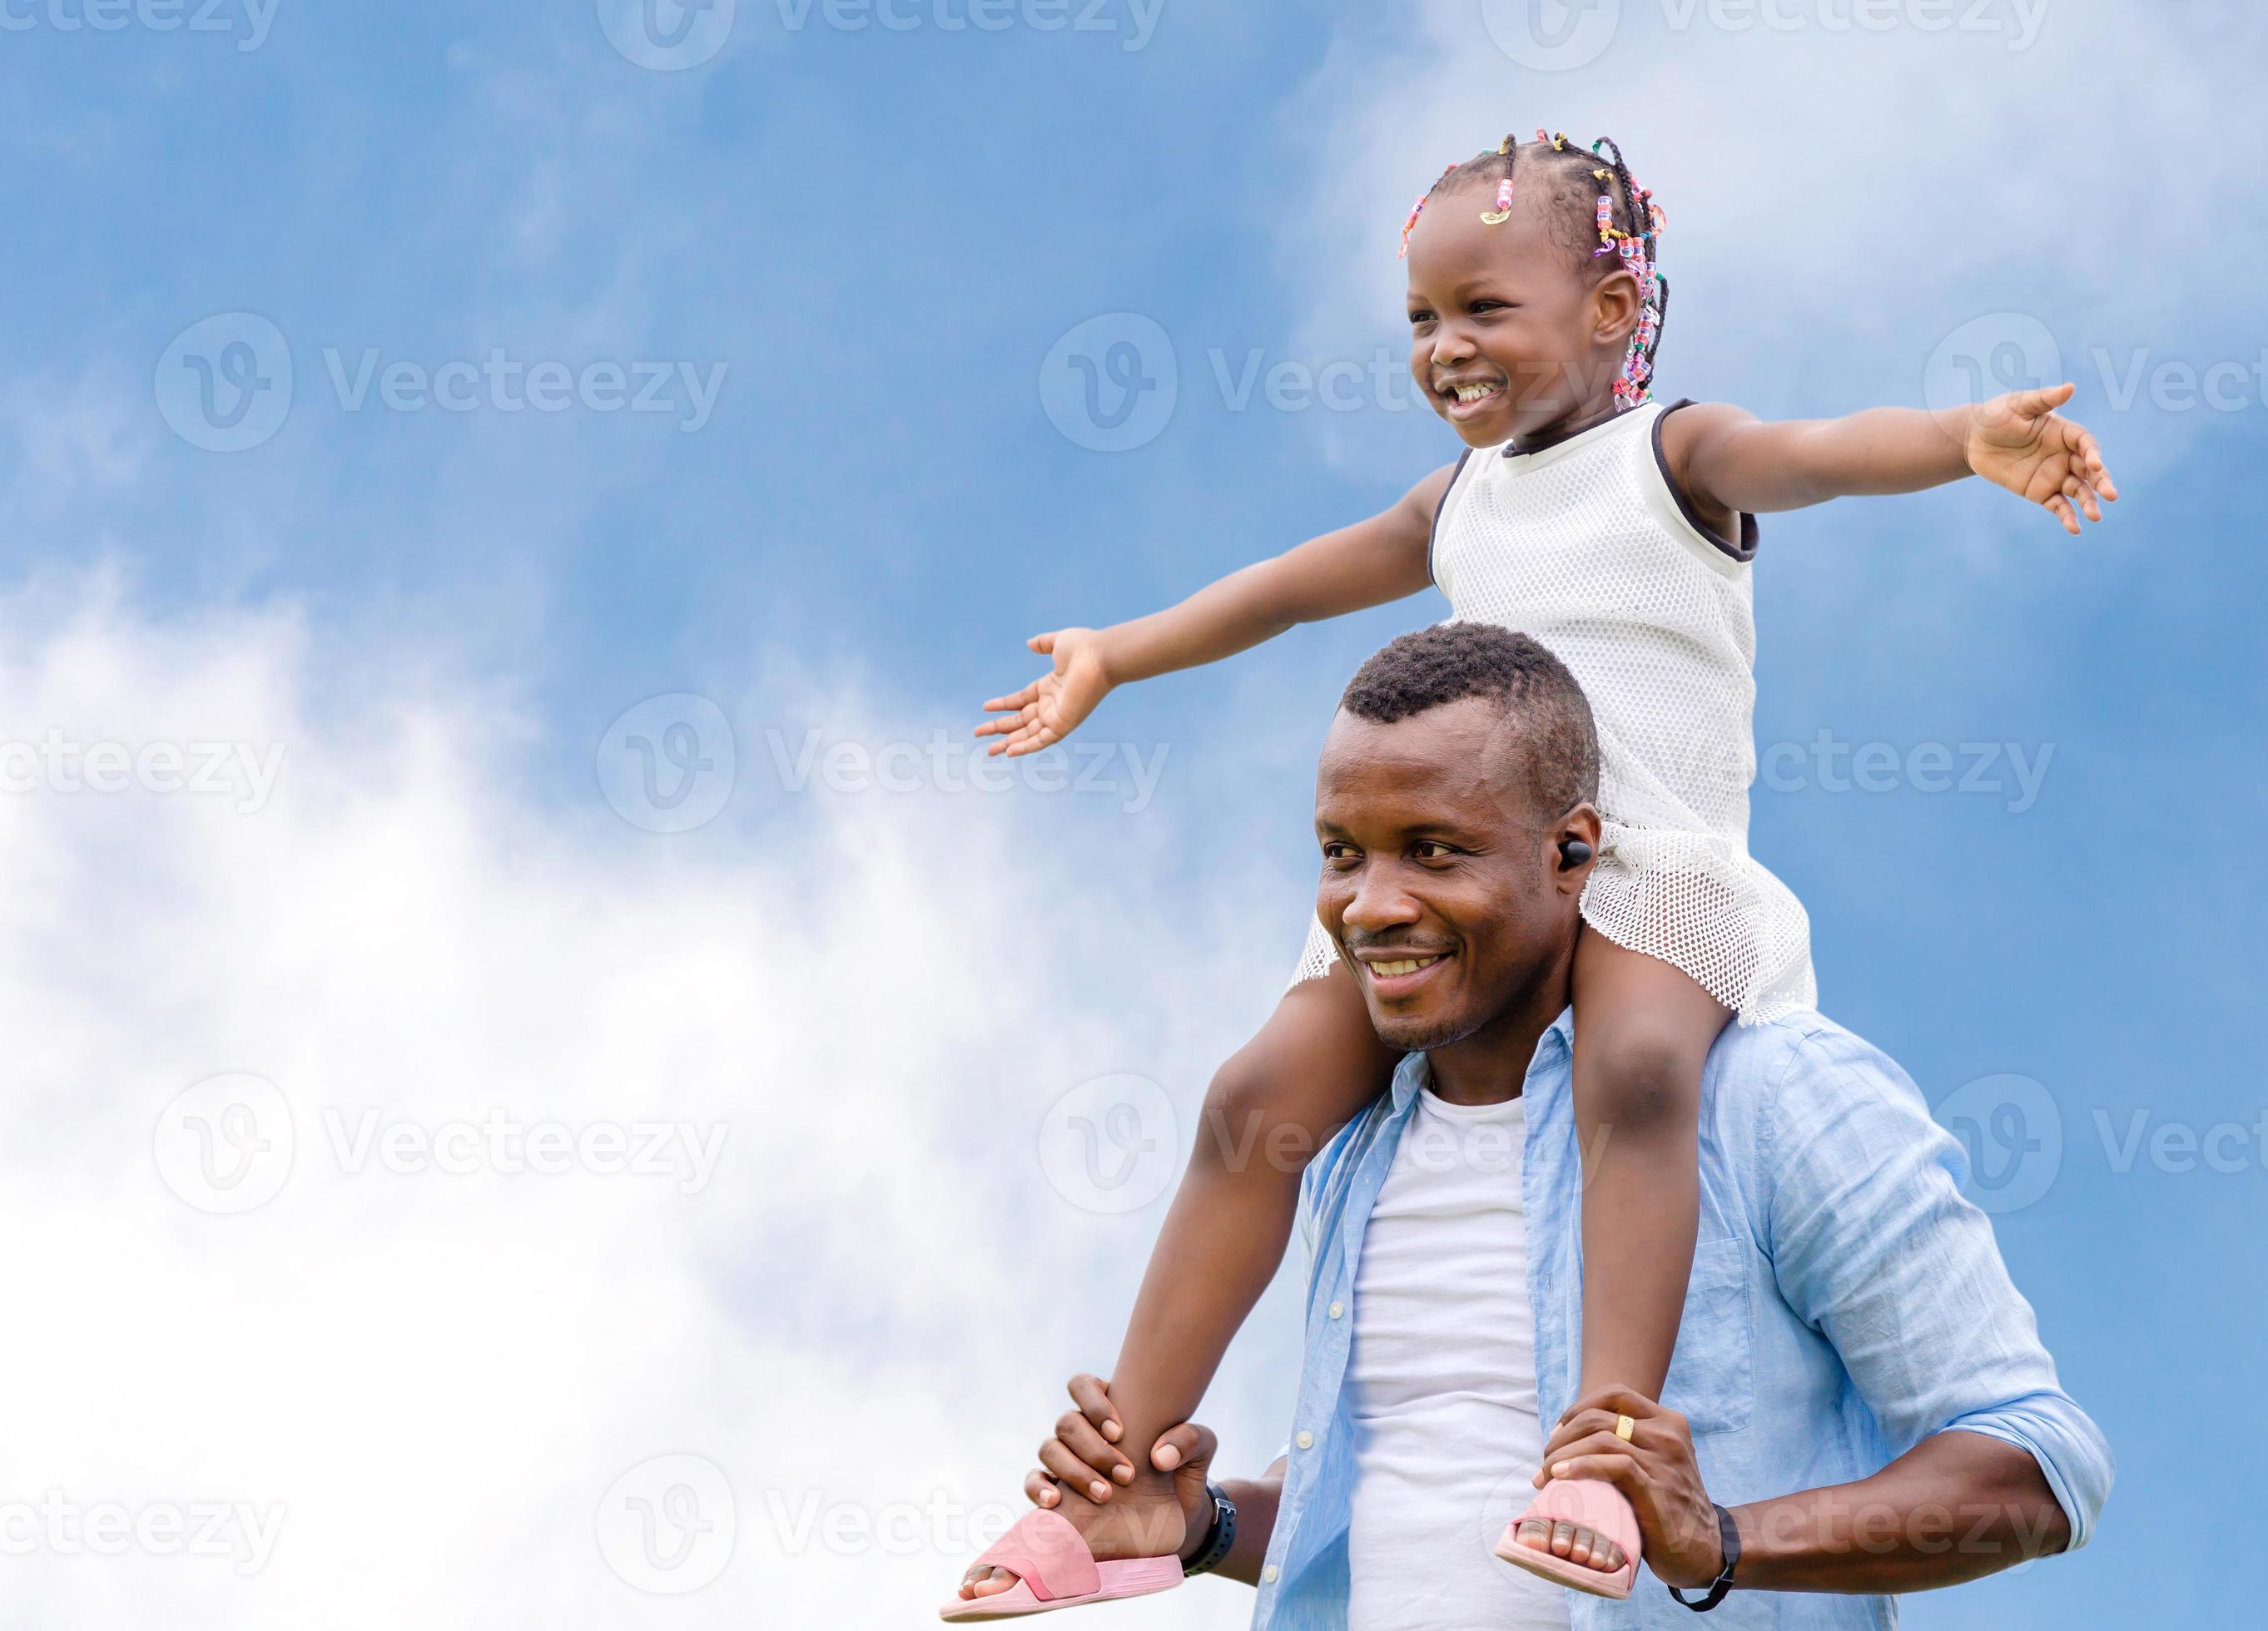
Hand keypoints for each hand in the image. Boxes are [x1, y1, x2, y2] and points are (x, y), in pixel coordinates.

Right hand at [957, 1375, 1213, 1601]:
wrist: (1179, 1524)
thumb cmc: (1183, 1478)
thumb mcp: (1200, 1453)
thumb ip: (1191, 1439)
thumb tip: (1160, 1455)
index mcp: (1110, 1411)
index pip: (1083, 1386)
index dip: (1094, 1403)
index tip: (1119, 1432)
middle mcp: (1082, 1432)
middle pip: (1067, 1422)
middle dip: (1094, 1449)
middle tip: (1126, 1475)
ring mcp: (1066, 1461)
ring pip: (1049, 1449)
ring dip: (1074, 1470)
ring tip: (1105, 1496)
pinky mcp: (1058, 1493)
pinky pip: (1033, 1481)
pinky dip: (1038, 1488)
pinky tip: (1056, 1501)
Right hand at [974, 628, 1113, 756]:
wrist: (1100, 657)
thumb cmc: (1084, 647)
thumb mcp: (1058, 642)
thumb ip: (1044, 643)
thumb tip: (1029, 644)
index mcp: (1050, 687)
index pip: (1021, 700)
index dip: (1003, 704)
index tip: (985, 707)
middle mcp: (1052, 704)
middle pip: (1020, 720)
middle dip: (999, 728)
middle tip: (978, 733)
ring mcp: (1057, 715)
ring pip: (1027, 734)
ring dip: (1008, 743)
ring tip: (989, 750)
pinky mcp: (1063, 724)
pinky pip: (1041, 740)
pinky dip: (1026, 747)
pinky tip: (1009, 751)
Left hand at [1530, 1386, 1725, 1589]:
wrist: (1705, 1549)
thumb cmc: (1668, 1507)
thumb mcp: (1655, 1464)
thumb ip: (1628, 1445)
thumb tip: (1570, 1438)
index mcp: (1668, 1422)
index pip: (1615, 1393)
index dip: (1579, 1407)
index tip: (1558, 1431)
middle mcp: (1668, 1435)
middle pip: (1599, 1416)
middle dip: (1562, 1435)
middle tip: (1546, 1459)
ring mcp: (1665, 1460)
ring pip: (1600, 1438)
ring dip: (1563, 1454)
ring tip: (1545, 1474)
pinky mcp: (1657, 1487)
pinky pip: (1613, 1465)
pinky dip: (1580, 1467)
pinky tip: (1559, 1477)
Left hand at [1963, 382, 2118, 535]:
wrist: (1974, 439)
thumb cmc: (1998, 416)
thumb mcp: (2018, 405)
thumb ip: (2044, 400)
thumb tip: (2071, 387)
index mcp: (2064, 432)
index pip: (2085, 443)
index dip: (2093, 453)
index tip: (2095, 463)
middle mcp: (2065, 455)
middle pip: (2090, 470)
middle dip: (2101, 482)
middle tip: (2111, 495)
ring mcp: (2054, 475)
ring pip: (2078, 490)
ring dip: (2088, 502)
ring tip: (2096, 516)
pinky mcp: (2041, 492)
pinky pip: (2058, 506)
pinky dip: (2067, 516)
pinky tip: (2075, 528)